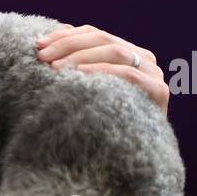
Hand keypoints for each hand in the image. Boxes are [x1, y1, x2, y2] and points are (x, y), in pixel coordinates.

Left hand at [35, 24, 169, 114]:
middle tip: (42, 56)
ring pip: (115, 52)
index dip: (65, 36)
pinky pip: (128, 75)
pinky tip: (78, 75)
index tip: (38, 44)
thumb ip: (75, 67)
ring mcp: (153, 74)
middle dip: (68, 44)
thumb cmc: (97, 126)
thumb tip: (44, 44)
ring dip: (80, 56)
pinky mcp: (158, 91)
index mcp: (127, 54)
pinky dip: (101, 70)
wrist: (126, 162)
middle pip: (103, 39)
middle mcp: (143, 59)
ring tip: (54, 68)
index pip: (94, 34)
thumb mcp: (84, 90)